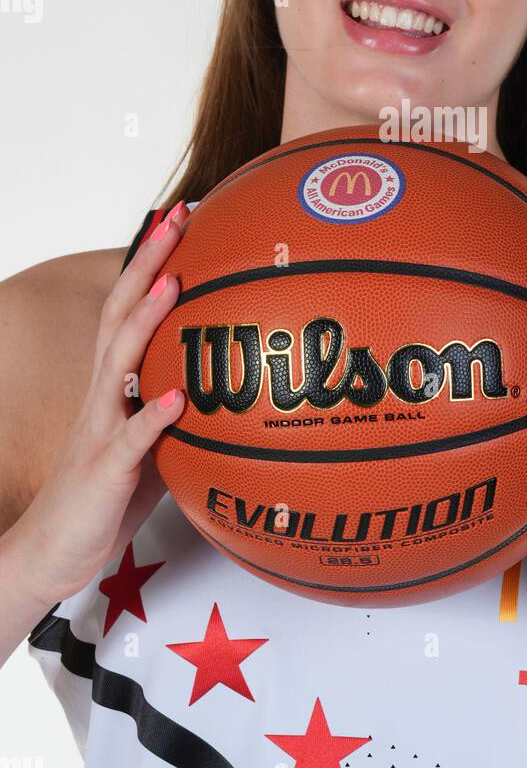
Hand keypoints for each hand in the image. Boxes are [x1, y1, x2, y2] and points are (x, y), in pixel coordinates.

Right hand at [13, 201, 190, 605]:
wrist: (50, 551)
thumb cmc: (105, 494)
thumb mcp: (151, 441)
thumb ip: (181, 408)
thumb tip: (235, 382)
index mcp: (113, 384)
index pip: (129, 308)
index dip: (151, 261)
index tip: (180, 216)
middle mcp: (102, 395)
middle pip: (120, 314)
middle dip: (148, 263)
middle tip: (177, 218)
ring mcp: (99, 429)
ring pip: (120, 362)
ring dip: (147, 321)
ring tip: (174, 282)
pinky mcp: (104, 470)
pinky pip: (131, 440)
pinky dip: (154, 415)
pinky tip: (178, 396)